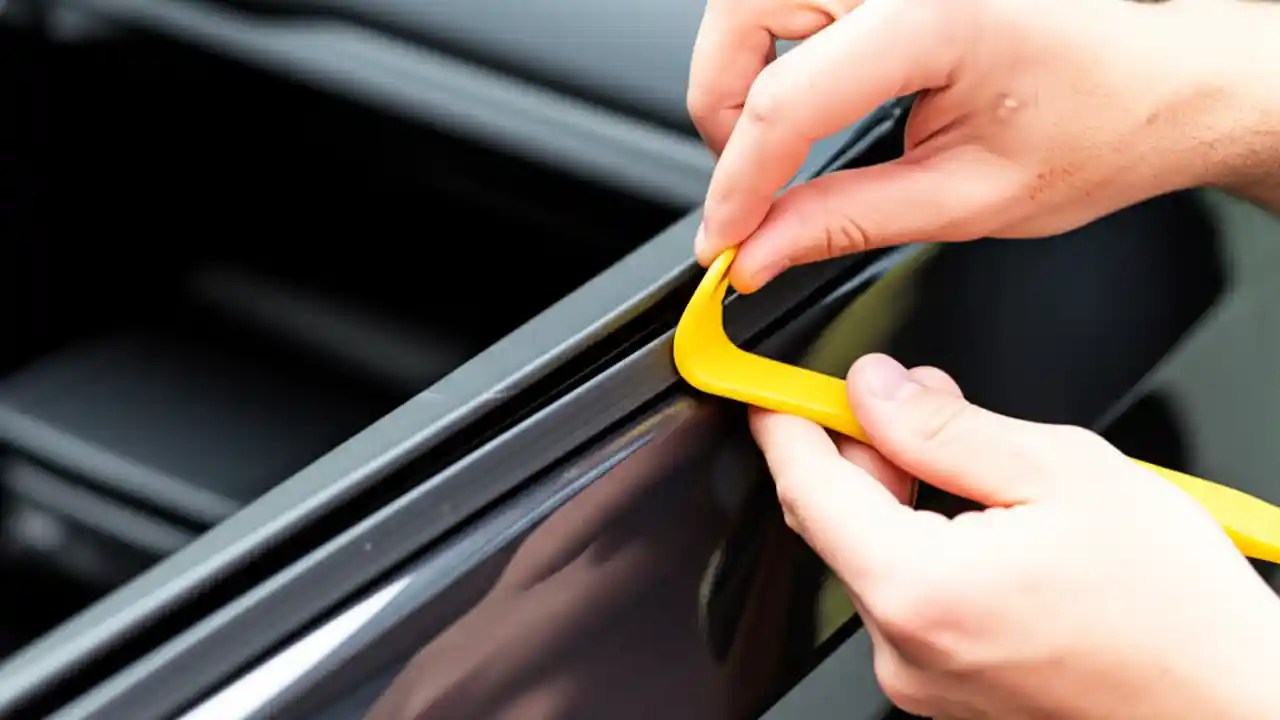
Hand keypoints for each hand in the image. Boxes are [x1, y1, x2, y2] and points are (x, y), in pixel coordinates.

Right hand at [688, 0, 1279, 291]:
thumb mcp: (963, 200)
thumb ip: (842, 220)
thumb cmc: (1101, 126)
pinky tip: (803, 98)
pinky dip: (776, 49)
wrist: (1160, 84)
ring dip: (742, 73)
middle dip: (723, 109)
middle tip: (747, 187)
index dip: (737, 182)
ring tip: (776, 146)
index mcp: (936, 12)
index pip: (785, 99)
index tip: (722, 238)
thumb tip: (758, 246)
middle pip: (743, 16)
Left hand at [750, 353, 1279, 717]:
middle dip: (858, 449)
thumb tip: (873, 391)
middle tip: (907, 399)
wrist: (1232, 702)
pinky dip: (918, 545)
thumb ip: (943, 428)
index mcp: (919, 588)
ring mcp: (921, 677)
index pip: (806, 488)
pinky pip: (904, 598)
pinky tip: (971, 516)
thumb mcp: (1060, 474)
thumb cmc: (1173, 609)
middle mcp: (905, 646)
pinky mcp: (944, 688)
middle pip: (834, 522)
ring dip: (894, 495)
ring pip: (869, 556)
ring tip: (965, 458)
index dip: (784, 425)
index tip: (772, 390)